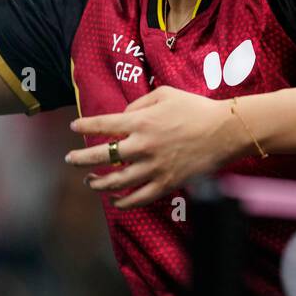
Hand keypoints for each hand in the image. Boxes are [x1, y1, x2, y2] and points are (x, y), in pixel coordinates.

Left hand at [65, 86, 251, 208]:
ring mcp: (153, 167)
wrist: (225, 132)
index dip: (84, 126)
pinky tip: (115, 201)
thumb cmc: (196, 108)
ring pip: (116, 181)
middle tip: (70, 160)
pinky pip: (139, 198)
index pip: (103, 125)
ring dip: (98, 183)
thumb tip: (122, 118)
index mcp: (141, 121)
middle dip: (81, 159)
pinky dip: (123, 202)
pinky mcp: (166, 184)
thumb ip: (138, 104)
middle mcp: (142, 146)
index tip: (73, 127)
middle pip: (102, 156)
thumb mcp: (165, 93)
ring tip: (90, 182)